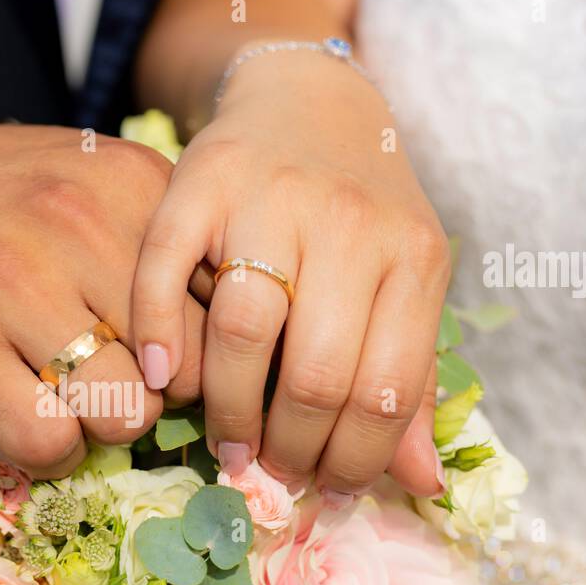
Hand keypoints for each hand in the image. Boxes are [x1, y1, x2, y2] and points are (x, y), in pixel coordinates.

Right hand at [0, 116, 206, 476]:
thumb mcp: (80, 183)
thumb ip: (154, 241)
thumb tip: (234, 336)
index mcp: (128, 186)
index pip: (227, 303)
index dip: (207, 353)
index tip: (173, 368)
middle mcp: (79, 227)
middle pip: (186, 370)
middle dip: (160, 396)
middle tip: (116, 387)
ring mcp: (13, 286)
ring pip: (127, 414)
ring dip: (102, 425)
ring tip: (65, 398)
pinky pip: (49, 441)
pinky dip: (46, 450)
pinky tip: (22, 415)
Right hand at [131, 48, 448, 501]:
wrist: (307, 98)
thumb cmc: (360, 210)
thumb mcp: (404, 282)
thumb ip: (412, 380)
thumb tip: (423, 486)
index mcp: (412, 257)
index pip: (387, 391)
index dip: (355, 459)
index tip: (326, 485)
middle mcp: (349, 224)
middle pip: (316, 374)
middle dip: (291, 446)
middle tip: (271, 469)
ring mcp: (272, 197)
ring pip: (244, 332)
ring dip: (230, 410)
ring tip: (227, 443)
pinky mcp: (201, 180)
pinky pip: (167, 271)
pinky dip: (162, 335)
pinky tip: (165, 379)